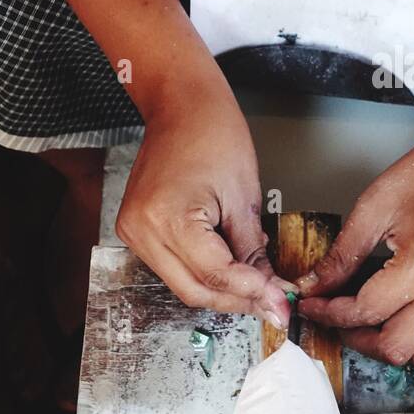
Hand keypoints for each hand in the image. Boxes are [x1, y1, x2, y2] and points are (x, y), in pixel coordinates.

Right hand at [116, 81, 296, 325]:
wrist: (182, 107)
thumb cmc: (214, 134)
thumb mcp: (245, 197)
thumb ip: (253, 251)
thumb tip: (269, 290)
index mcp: (168, 217)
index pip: (215, 274)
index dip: (251, 294)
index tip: (280, 306)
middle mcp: (142, 230)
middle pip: (194, 290)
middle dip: (238, 300)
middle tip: (273, 305)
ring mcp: (133, 233)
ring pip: (182, 285)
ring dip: (222, 291)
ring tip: (258, 287)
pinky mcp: (135, 231)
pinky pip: (172, 268)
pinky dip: (203, 274)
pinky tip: (232, 270)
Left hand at [298, 113, 413, 366]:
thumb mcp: (377, 205)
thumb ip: (343, 254)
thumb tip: (314, 285)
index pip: (366, 310)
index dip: (330, 313)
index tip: (315, 305)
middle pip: (396, 346)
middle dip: (358, 337)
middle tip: (343, 319)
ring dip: (397, 347)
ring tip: (380, 324)